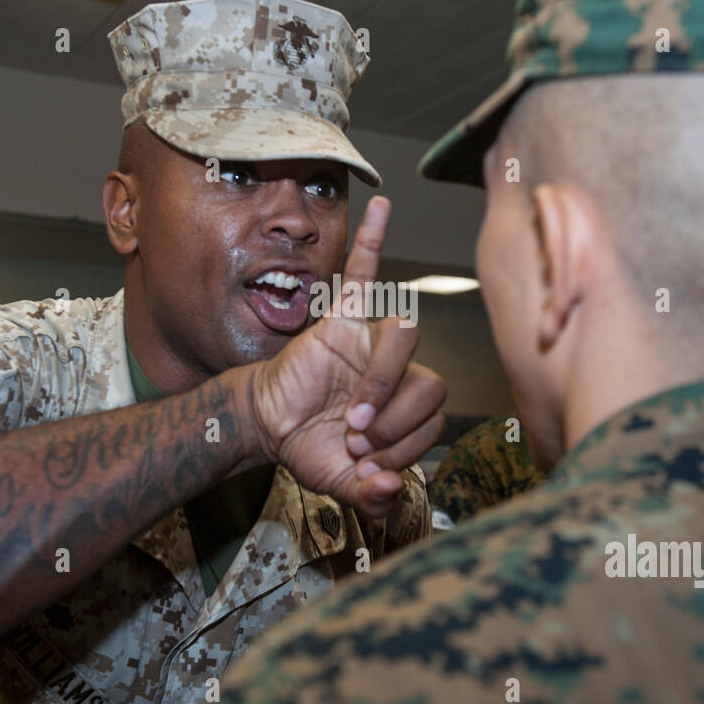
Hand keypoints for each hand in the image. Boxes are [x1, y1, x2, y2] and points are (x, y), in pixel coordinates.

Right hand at [250, 196, 445, 516]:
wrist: (268, 427)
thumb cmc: (310, 447)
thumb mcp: (341, 485)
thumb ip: (371, 497)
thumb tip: (394, 489)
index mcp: (409, 404)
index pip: (435, 416)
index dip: (409, 444)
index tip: (370, 462)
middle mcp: (399, 369)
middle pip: (430, 380)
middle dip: (397, 420)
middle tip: (357, 438)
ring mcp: (371, 342)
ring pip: (403, 339)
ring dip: (382, 383)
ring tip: (352, 414)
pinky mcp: (340, 321)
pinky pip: (362, 273)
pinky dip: (374, 240)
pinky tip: (384, 206)